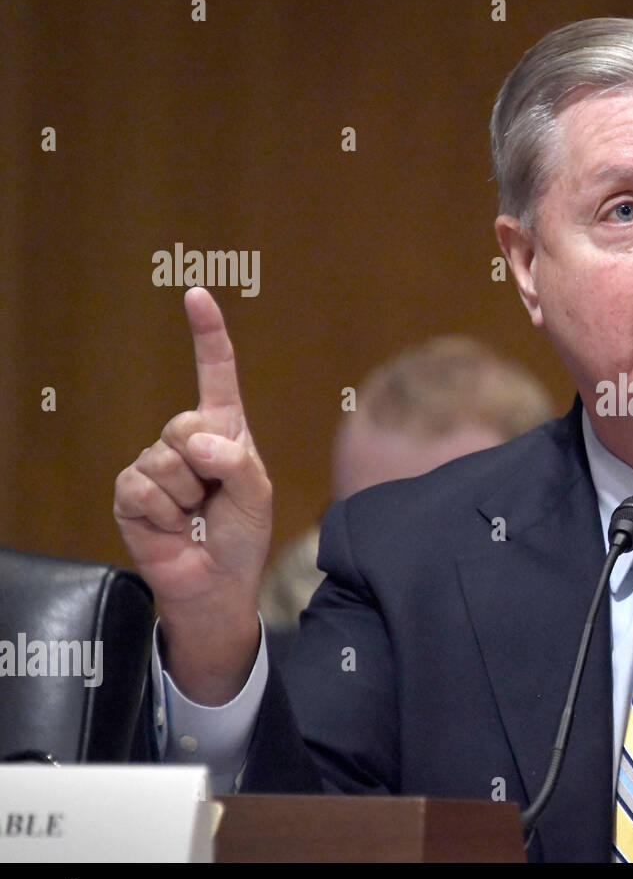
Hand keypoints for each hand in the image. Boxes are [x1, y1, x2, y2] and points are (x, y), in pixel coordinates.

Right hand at [113, 288, 271, 703]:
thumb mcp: (256, 493)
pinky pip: (144, 486)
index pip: (215, 375)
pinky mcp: (130, 493)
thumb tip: (192, 442)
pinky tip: (173, 526)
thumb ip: (235, 460)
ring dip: (188, 495)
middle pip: (185, 423)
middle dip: (207, 463)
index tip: (197, 295)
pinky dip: (164, 511)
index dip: (207, 335)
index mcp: (224, 432)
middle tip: (215, 497)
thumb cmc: (242, 535)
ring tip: (196, 516)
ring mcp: (154, 464)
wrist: (216, 583)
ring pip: (165, 459)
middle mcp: (186, 441)